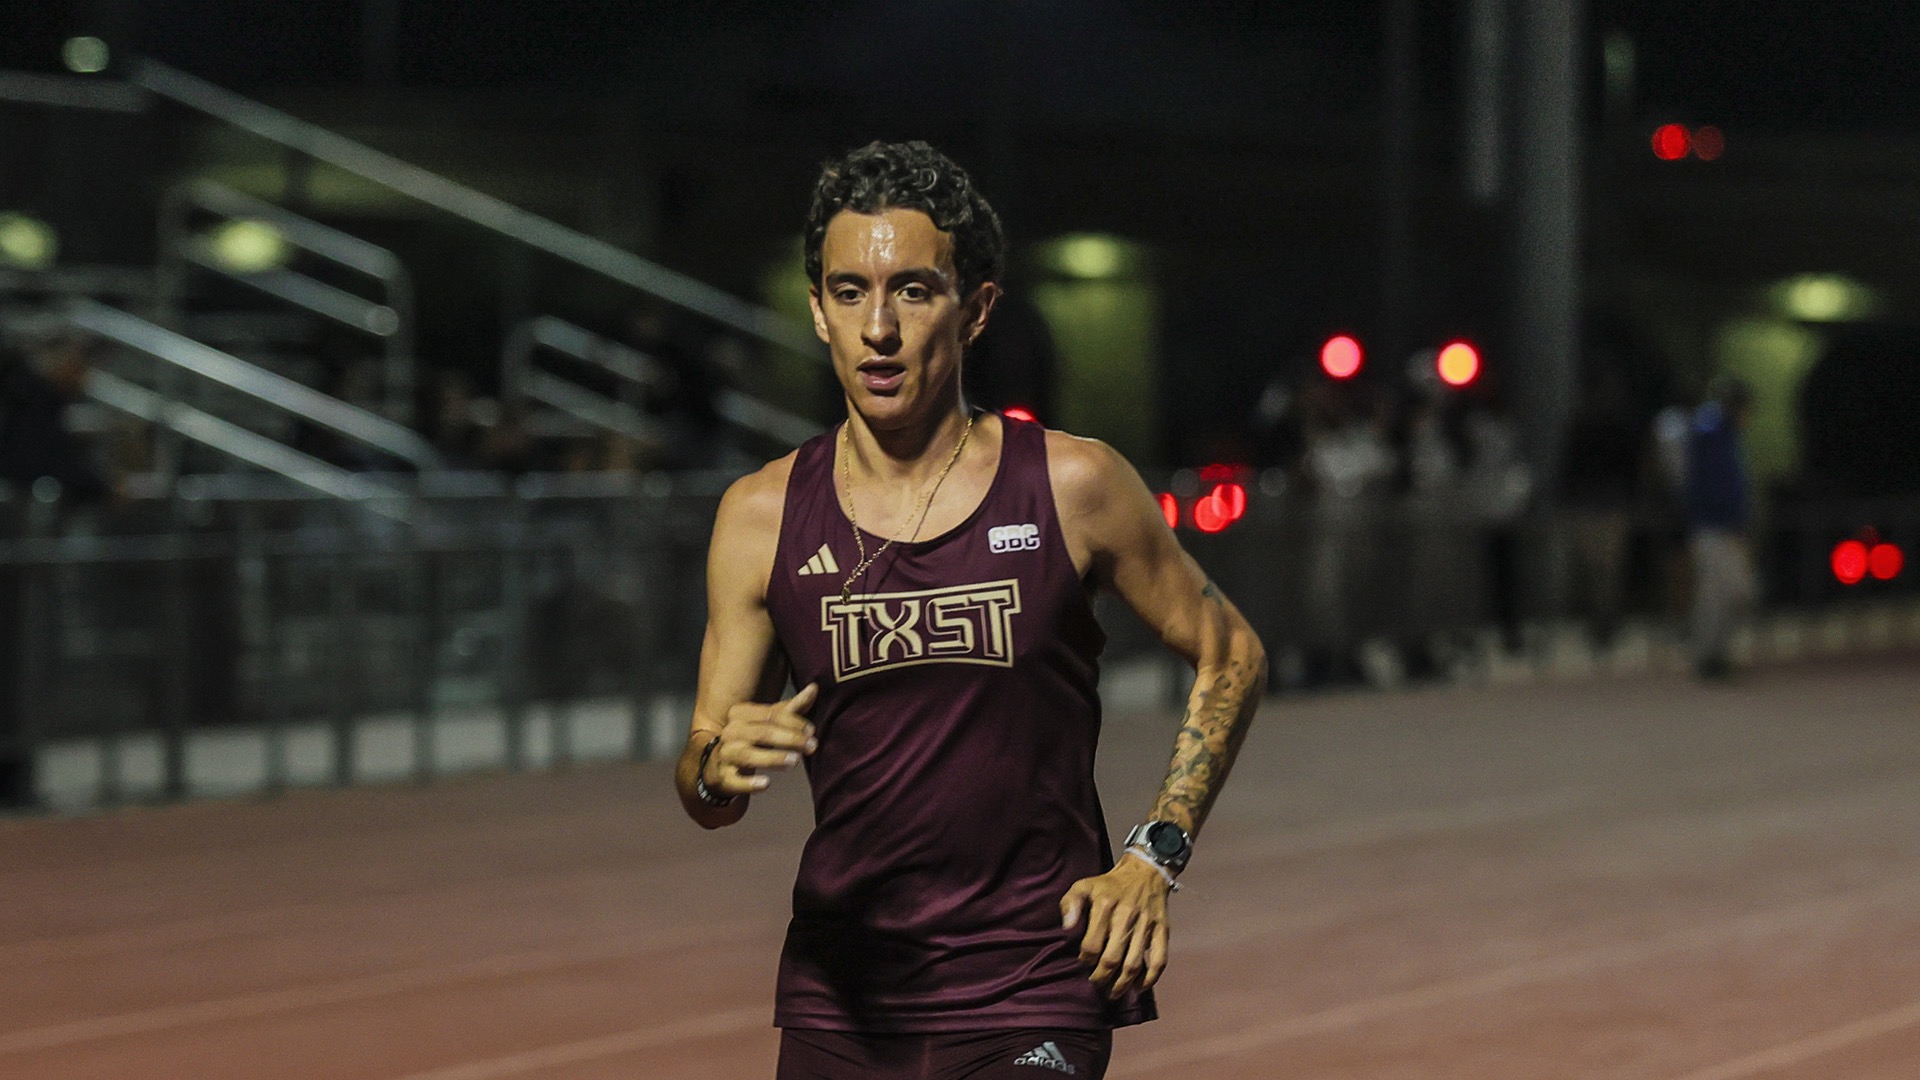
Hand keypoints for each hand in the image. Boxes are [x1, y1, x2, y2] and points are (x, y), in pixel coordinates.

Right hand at [706, 683, 818, 797]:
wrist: (720, 764)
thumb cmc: (751, 739)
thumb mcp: (768, 722)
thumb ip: (791, 708)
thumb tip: (814, 688)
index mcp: (740, 713)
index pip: (770, 715)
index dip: (794, 722)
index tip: (812, 732)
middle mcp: (730, 732)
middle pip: (762, 733)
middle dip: (790, 739)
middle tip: (812, 747)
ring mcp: (725, 754)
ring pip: (749, 755)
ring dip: (773, 758)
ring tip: (795, 761)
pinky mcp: (723, 778)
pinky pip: (735, 780)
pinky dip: (750, 783)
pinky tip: (766, 783)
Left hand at [1060, 853, 1171, 998]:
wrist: (1145, 872)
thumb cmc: (1109, 884)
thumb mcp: (1084, 885)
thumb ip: (1070, 904)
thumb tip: (1066, 929)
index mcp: (1105, 906)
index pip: (1091, 945)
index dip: (1085, 960)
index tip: (1084, 964)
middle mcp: (1126, 917)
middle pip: (1112, 959)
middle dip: (1101, 978)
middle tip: (1096, 984)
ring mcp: (1146, 926)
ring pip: (1134, 964)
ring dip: (1122, 984)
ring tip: (1113, 993)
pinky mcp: (1162, 930)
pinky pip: (1159, 959)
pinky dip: (1150, 978)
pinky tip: (1139, 988)